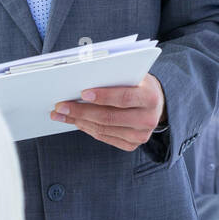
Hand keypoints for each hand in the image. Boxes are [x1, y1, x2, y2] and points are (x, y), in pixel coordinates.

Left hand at [50, 74, 165, 151]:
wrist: (157, 103)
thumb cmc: (139, 84)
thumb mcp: (134, 75)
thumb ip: (115, 76)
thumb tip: (83, 78)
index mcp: (150, 97)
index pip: (124, 98)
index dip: (102, 96)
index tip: (82, 93)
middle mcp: (148, 119)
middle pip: (109, 117)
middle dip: (81, 111)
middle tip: (61, 106)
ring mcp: (140, 135)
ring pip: (103, 129)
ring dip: (79, 121)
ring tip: (61, 114)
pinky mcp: (132, 145)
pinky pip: (104, 137)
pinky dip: (87, 128)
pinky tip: (75, 121)